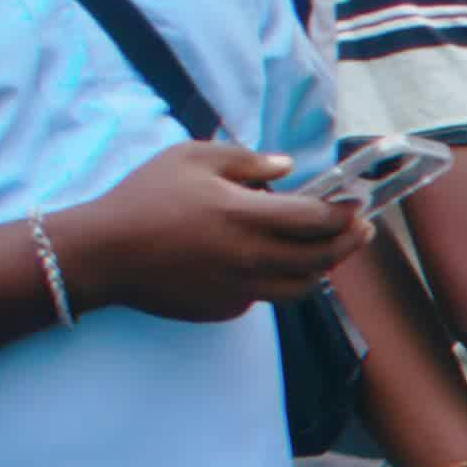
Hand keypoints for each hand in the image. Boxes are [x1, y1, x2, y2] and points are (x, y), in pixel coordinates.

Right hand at [60, 140, 371, 323]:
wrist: (104, 253)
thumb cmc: (144, 198)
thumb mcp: (191, 158)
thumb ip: (245, 161)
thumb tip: (287, 167)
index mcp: (246, 216)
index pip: (317, 219)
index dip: (345, 212)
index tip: (359, 204)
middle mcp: (252, 257)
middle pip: (322, 257)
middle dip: (350, 243)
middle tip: (362, 230)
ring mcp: (242, 288)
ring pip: (303, 286)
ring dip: (324, 268)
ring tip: (330, 250)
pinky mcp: (227, 308)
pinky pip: (268, 297)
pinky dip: (281, 282)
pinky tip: (276, 265)